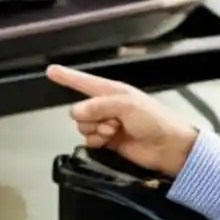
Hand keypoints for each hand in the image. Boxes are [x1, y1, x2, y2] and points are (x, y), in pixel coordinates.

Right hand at [46, 64, 199, 176]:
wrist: (169, 147)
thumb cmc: (155, 120)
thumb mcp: (127, 105)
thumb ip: (99, 106)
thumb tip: (77, 113)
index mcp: (113, 92)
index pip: (85, 82)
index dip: (67, 77)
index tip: (51, 71)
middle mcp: (108, 107)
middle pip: (80, 110)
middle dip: (91, 117)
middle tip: (112, 121)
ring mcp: (107, 125)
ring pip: (83, 126)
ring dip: (95, 130)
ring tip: (115, 132)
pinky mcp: (108, 143)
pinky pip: (89, 141)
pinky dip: (96, 141)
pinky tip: (110, 142)